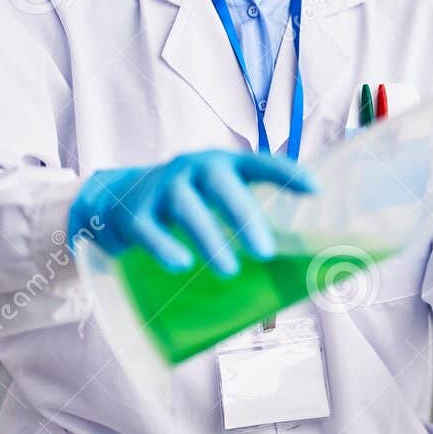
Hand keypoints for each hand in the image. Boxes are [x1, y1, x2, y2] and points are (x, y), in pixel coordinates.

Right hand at [68, 150, 313, 274]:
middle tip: (265, 252)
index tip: (314, 190)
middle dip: (243, 214)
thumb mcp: (216, 198)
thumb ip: (250, 217)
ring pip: (185, 207)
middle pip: (219, 182)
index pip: (257, 163)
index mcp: (221, 165)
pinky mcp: (133, 214)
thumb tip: (296, 265)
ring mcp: (161, 189)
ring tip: (230, 270)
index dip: (284, 173)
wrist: (118, 200)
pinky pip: (148, 229)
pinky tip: (181, 264)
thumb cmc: (187, 204)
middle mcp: (192, 170)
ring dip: (209, 237)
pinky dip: (163, 246)